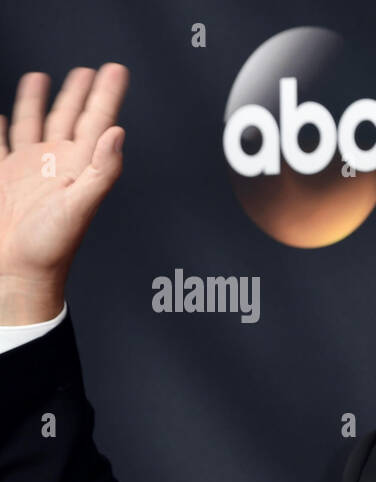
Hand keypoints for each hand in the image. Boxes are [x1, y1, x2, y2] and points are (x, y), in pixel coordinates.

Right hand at [0, 63, 128, 324]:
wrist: (17, 273)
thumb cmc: (50, 248)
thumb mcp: (79, 206)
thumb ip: (101, 170)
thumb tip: (118, 135)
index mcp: (78, 167)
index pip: (97, 121)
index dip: (106, 95)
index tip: (116, 70)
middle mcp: (56, 164)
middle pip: (70, 117)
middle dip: (79, 92)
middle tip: (90, 69)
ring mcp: (29, 170)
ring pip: (35, 123)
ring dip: (41, 101)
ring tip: (43, 77)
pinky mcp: (4, 178)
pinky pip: (0, 144)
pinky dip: (0, 127)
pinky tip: (1, 116)